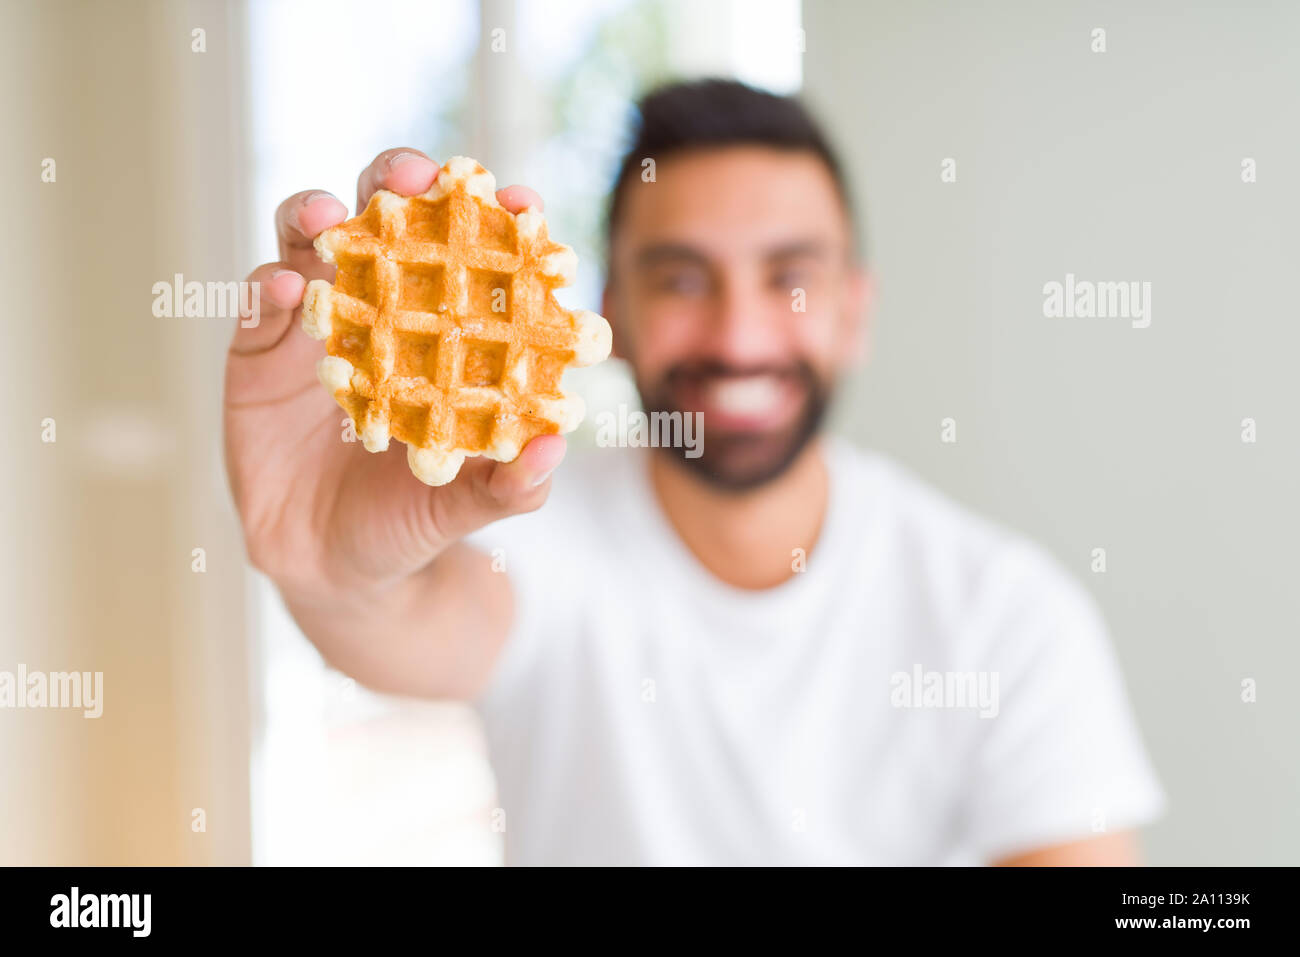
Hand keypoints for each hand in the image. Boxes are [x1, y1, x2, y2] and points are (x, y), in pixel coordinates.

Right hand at [224, 148, 564, 596]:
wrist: (336, 568)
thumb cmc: (414, 519)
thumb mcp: (467, 506)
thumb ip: (511, 483)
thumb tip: (555, 448)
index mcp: (442, 331)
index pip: (469, 256)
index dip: (495, 221)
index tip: (520, 201)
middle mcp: (380, 310)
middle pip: (384, 221)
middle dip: (396, 183)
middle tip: (411, 177)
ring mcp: (316, 324)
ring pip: (310, 242)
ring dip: (317, 216)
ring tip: (331, 218)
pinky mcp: (257, 353)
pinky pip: (258, 306)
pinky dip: (269, 287)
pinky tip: (285, 288)